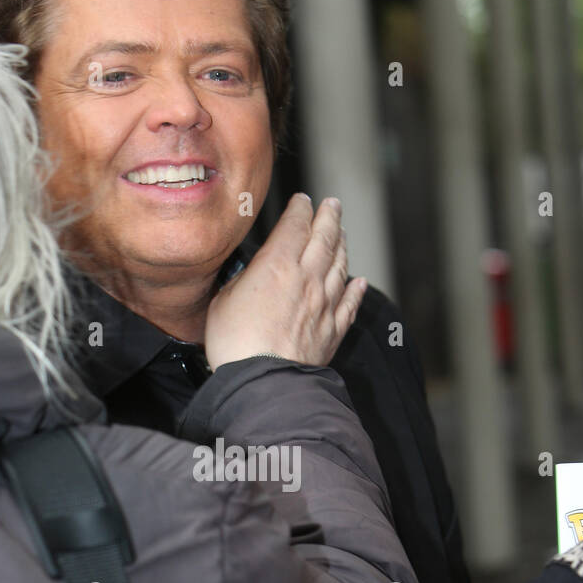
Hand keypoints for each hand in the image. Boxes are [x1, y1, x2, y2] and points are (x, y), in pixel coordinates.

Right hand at [204, 194, 366, 370]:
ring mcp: (324, 304)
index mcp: (278, 264)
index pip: (295, 225)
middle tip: (333, 205)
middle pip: (325, 238)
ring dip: (343, 246)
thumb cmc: (236, 344)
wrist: (264, 381)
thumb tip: (250, 274)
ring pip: (341, 266)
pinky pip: (350, 303)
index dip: (300, 209)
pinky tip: (358, 281)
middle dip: (329, 217)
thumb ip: (241, 280)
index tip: (302, 201)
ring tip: (343, 234)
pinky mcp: (332, 330)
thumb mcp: (223, 301)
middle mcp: (308, 278)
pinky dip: (356, 289)